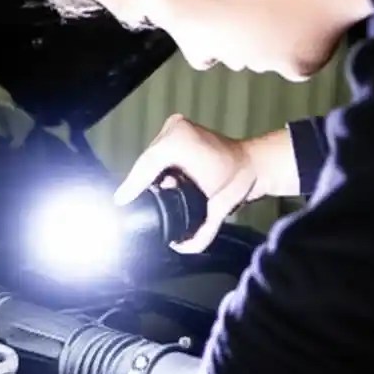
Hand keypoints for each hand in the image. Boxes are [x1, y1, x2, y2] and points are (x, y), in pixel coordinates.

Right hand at [112, 115, 299, 252]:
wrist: (253, 163)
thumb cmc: (238, 182)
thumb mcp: (219, 209)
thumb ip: (201, 232)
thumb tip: (180, 248)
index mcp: (181, 143)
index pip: (146, 166)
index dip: (131, 186)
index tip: (119, 202)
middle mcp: (175, 130)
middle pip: (145, 163)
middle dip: (139, 184)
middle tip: (131, 204)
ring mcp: (175, 126)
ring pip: (150, 158)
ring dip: (147, 177)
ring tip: (145, 197)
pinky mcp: (177, 129)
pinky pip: (157, 153)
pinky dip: (154, 169)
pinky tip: (155, 184)